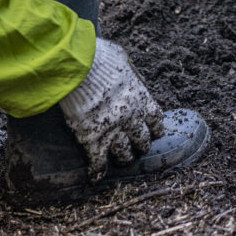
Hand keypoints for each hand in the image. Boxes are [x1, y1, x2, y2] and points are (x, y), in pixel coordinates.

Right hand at [58, 38, 163, 180]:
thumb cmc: (99, 58)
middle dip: (141, 144)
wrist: (80, 70)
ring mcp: (112, 130)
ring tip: (123, 160)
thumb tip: (124, 65)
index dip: (155, 127)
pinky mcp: (93, 139)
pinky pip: (98, 162)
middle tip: (138, 147)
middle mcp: (130, 117)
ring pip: (125, 153)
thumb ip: (126, 68)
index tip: (154, 131)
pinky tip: (94, 178)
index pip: (155, 118)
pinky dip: (97, 172)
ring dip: (125, 157)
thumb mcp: (121, 58)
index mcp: (140, 97)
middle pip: (142, 139)